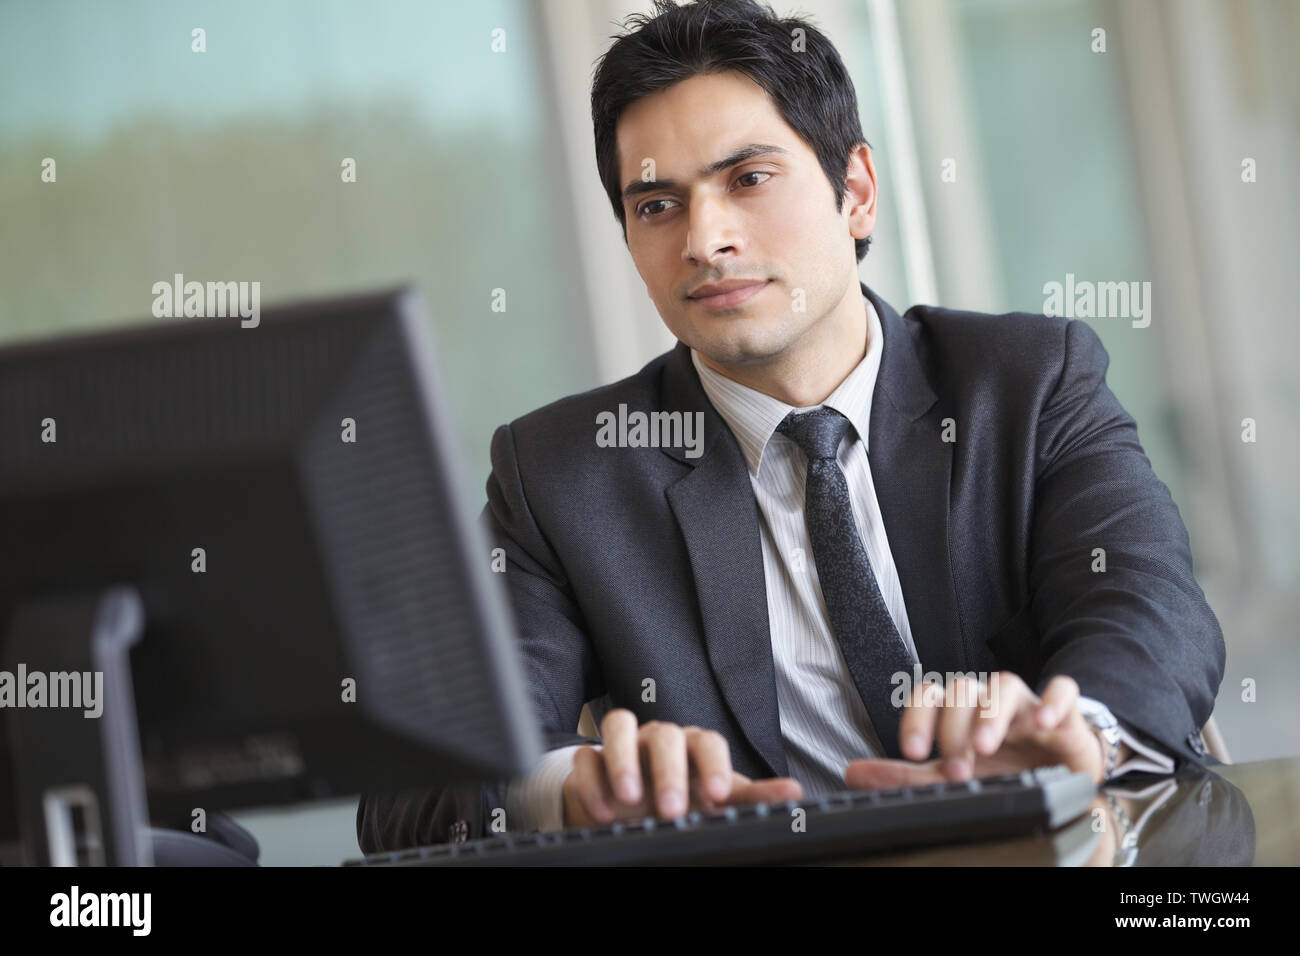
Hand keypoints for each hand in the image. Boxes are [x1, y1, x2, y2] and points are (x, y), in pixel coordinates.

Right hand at [562, 708, 801, 826]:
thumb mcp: (718, 802)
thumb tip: (795, 792)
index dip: (713, 763)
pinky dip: (592, 781)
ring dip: (623, 760)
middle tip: (671, 809)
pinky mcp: (591, 761)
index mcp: (694, 747)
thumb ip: (753, 798)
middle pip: (665, 734)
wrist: (635, 811)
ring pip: (619, 725)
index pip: (708, 741)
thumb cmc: (685, 800)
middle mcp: (659, 739)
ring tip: (628, 800)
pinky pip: (587, 758)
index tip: (715, 794)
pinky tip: (602, 813)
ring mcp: (623, 745)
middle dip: (668, 771)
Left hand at [843, 673, 1107, 790]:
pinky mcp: (1067, 715)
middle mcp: (989, 703)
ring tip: (984, 746)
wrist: (1061, 782)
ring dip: (991, 714)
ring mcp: (1027, 706)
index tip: (912, 751)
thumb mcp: (950, 777)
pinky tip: (1044, 722)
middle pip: (963, 690)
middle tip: (954, 766)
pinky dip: (1054, 700)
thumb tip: (852, 773)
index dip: (917, 718)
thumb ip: (904, 776)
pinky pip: (1064, 691)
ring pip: (1004, 686)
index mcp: (959, 713)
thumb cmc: (1003, 771)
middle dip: (954, 726)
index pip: (929, 695)